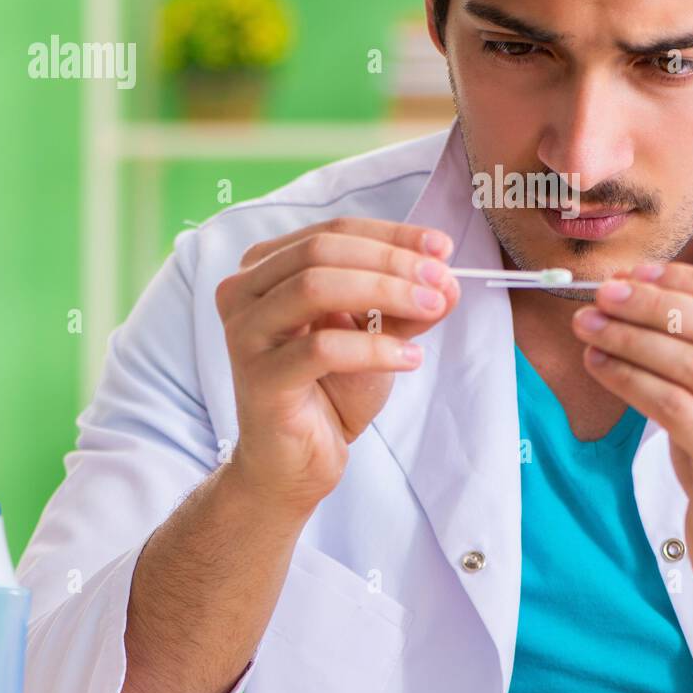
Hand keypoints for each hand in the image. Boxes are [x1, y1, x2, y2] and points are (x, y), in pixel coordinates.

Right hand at [215, 217, 459, 517]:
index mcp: (266, 268)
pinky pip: (321, 348)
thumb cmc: (330, 390)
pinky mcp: (258, 377)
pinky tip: (410, 358)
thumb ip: (405, 304)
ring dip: (386, 292)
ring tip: (432, 308)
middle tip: (441, 279)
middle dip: (391, 261)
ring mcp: (245, 333)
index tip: (442, 248)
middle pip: (323, 250)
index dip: (392, 235)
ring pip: (316, 287)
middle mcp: (244, 291)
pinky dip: (374, 348)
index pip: (335, 231)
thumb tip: (448, 280)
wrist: (297, 461)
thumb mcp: (377, 335)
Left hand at [570, 262, 692, 612]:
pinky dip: (629, 379)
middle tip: (603, 294)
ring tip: (590, 327)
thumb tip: (641, 289)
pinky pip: (673, 407)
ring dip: (630, 339)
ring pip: (692, 365)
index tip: (637, 272)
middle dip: (652, 304)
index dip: (689, 281)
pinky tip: (601, 367)